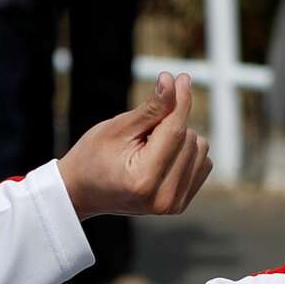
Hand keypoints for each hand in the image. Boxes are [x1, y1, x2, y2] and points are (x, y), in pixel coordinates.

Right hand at [58, 72, 212, 219]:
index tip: (181, 78)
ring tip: (147, 149)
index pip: (175, 131)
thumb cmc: (93, 157)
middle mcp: (164, 198)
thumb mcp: (117, 128)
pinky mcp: (181, 204)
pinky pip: (202, 163)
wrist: (82, 191)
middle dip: (170, 125)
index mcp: (144, 179)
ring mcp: (174, 205)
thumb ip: (150, 108)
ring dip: (179, 139)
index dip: (180, 101)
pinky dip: (185, 152)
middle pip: (190, 139)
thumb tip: (173, 81)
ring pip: (200, 149)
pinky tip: (161, 158)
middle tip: (141, 134)